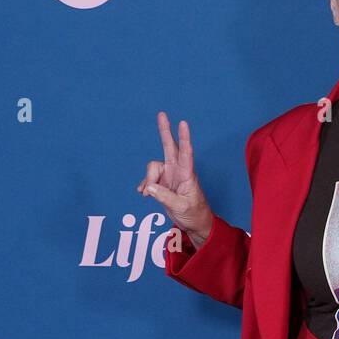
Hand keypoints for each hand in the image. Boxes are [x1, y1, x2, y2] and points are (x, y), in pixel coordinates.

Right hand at [138, 112, 214, 247]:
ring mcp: (169, 176)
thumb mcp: (181, 207)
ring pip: (152, 168)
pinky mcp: (162, 183)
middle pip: (169, 147)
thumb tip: (149, 188)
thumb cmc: (194, 214)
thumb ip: (165, 197)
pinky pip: (149, 179)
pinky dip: (145, 186)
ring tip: (147, 195)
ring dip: (147, 180)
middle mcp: (178, 171)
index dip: (184, 138)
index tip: (183, 123)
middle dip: (165, 131)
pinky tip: (144, 193)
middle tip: (162, 114)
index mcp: (187, 175)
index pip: (186, 153)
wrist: (194, 224)